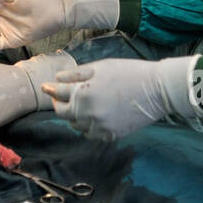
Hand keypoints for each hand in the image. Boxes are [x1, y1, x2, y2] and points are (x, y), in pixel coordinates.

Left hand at [41, 56, 199, 140]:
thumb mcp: (100, 67)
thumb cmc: (128, 72)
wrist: (157, 90)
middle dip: (59, 104)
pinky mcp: (111, 135)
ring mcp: (99, 127)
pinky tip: (93, 117)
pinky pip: (91, 134)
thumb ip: (75, 75)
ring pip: (76, 125)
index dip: (50, 89)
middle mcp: (88, 113)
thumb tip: (57, 79)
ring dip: (74, 116)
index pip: (58, 94)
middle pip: (63, 113)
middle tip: (60, 98)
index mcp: (83, 93)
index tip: (46, 87)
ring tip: (79, 106)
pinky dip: (88, 126)